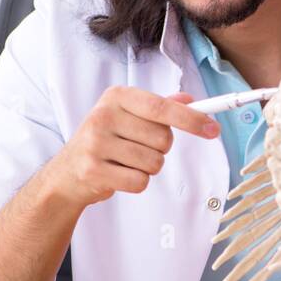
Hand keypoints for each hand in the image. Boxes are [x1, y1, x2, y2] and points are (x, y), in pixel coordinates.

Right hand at [47, 87, 219, 207]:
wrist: (67, 173)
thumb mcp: (127, 116)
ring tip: (126, 162)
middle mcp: (103, 115)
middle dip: (160, 149)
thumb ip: (159, 107)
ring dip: (148, 168)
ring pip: (154, 162)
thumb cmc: (105, 141)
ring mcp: (95, 143)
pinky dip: (137, 183)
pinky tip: (119, 175)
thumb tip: (189, 100)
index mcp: (116, 97)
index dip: (191, 120)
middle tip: (138, 148)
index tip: (213, 130)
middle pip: (163, 138)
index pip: (162, 108)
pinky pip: (140, 182)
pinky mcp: (93, 170)